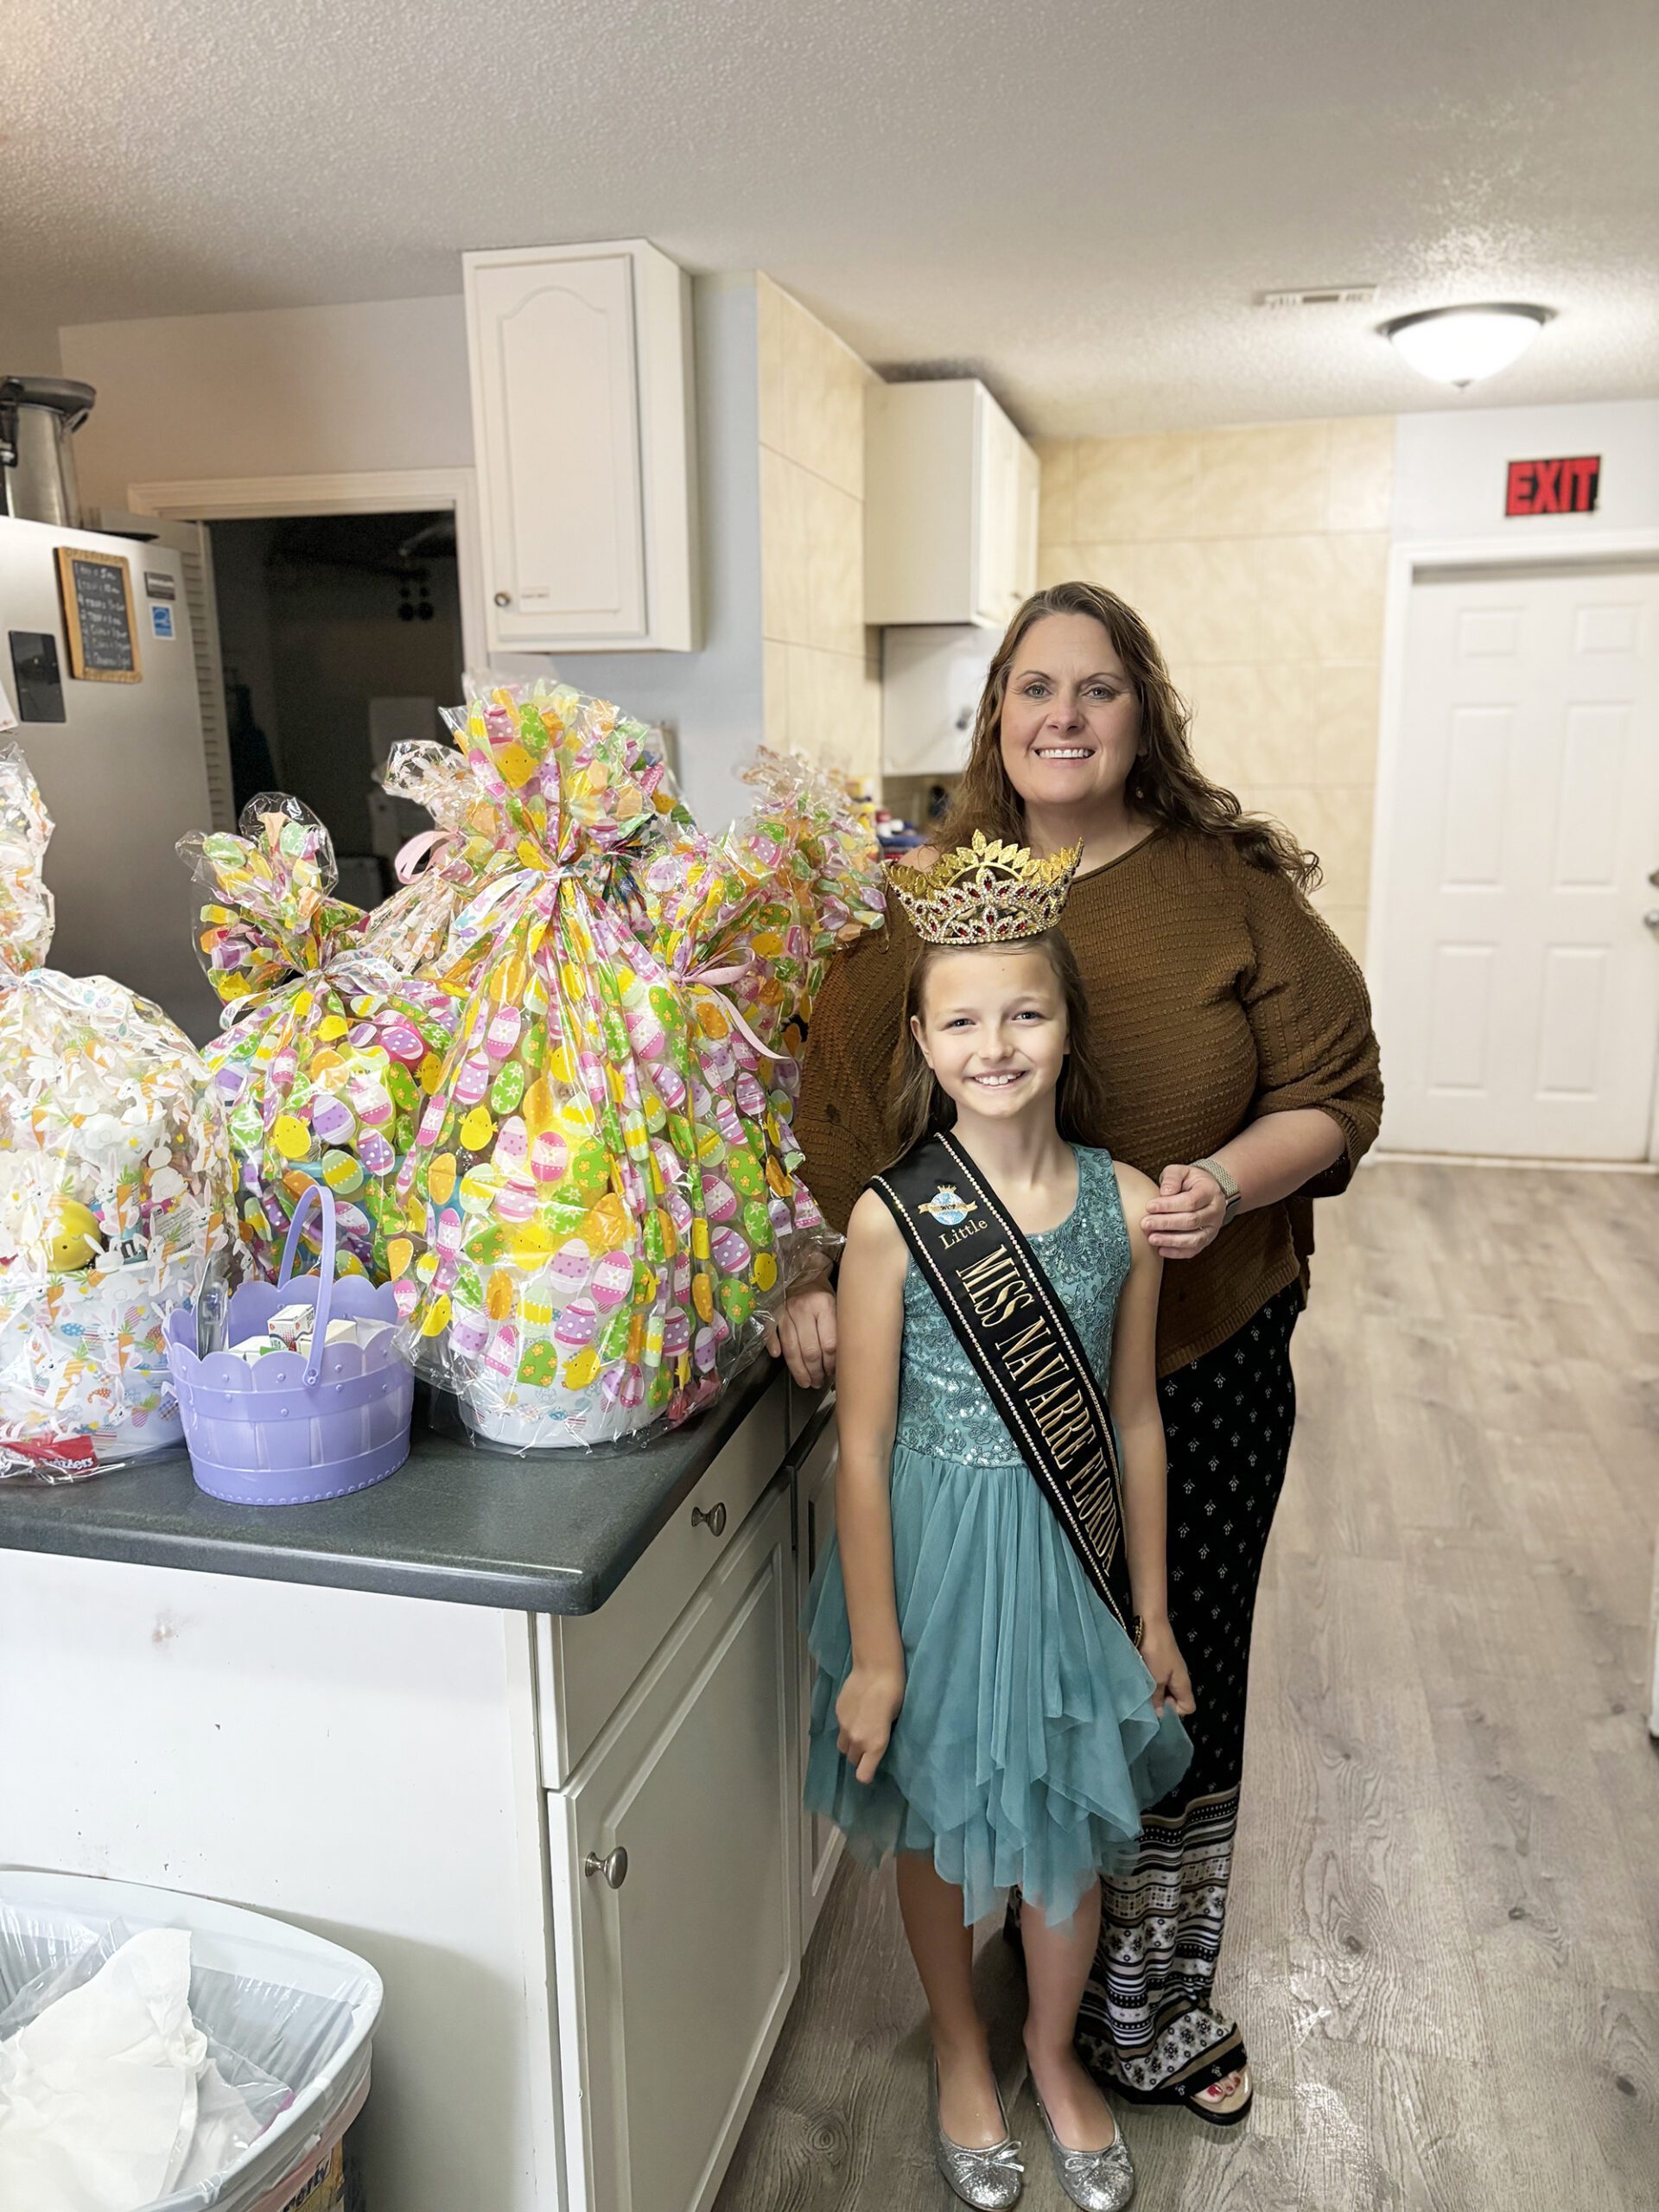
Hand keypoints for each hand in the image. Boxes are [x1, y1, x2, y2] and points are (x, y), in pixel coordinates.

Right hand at [763, 1284, 837, 1388]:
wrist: (802, 1273)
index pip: (829, 1344)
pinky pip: (771, 1334)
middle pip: (810, 1350)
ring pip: (791, 1348)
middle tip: (818, 1382)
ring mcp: (785, 1311)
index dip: (831, 1363)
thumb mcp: (837, 1305)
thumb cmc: (822, 1293)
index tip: (833, 1372)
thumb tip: (839, 1361)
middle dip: (815, 1372)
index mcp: (824, 1305)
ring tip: (805, 1382)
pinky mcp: (771, 1313)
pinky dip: (774, 1347)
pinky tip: (778, 1357)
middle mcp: (803, 1308)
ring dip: (798, 1370)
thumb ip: (837, 1329)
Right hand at [836, 1662, 904, 1782]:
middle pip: (852, 1760)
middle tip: (869, 1743)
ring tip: (860, 1729)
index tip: (871, 1768)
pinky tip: (856, 1711)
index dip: (866, 1774)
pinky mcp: (838, 1712)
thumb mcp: (894, 1720)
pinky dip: (847, 1725)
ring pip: (843, 1745)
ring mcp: (844, 1726)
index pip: (863, 1774)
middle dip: (859, 1756)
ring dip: (850, 1743)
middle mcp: (857, 1739)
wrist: (875, 1669)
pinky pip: (840, 1727)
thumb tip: (876, 1742)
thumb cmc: (895, 1694)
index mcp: (875, 1745)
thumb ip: (881, 1737)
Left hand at [1138, 1617, 1195, 1716]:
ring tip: (1141, 1688)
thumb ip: (1157, 1697)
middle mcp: (1179, 1677)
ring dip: (1154, 1691)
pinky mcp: (1160, 1661)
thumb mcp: (1156, 1678)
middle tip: (1146, 1697)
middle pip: (1176, 1699)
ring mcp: (1170, 1668)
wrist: (1150, 1622)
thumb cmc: (1155, 1651)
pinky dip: (1150, 1681)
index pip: (1189, 1708)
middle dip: (1161, 1703)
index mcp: (1183, 1683)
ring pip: (1165, 1689)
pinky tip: (1139, 1677)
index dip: (1175, 1711)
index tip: (1159, 1704)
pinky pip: (1158, 1679)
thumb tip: (1159, 1714)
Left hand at [1141, 1163, 1227, 1258]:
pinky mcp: (1206, 1240)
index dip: (1169, 1205)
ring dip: (1171, 1241)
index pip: (1190, 1201)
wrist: (1206, 1191)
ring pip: (1194, 1239)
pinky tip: (1160, 1250)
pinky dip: (1176, 1253)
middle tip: (1145, 1223)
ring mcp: (1213, 1228)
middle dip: (1166, 1223)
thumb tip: (1165, 1192)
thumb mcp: (1181, 1171)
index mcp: (1210, 1191)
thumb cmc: (1189, 1181)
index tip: (1149, 1206)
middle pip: (1191, 1221)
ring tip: (1151, 1239)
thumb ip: (1172, 1178)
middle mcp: (1215, 1211)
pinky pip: (1193, 1250)